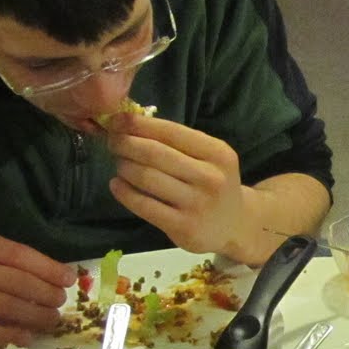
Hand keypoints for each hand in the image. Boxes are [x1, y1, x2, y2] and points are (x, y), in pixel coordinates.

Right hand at [0, 232, 75, 347]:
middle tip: (61, 303)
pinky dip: (12, 336)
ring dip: (36, 317)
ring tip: (52, 320)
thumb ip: (10, 261)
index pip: (22, 256)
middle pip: (19, 284)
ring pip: (8, 308)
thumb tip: (54, 279)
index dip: (49, 269)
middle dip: (47, 295)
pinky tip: (27, 337)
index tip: (70, 280)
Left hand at [104, 114, 247, 256]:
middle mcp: (210, 177)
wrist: (235, 225)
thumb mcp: (209, 158)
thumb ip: (178, 143)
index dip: (139, 125)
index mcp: (217, 153)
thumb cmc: (214, 184)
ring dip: (123, 167)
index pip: (170, 132)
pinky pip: (144, 206)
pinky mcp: (183, 227)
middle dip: (126, 144)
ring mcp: (197, 204)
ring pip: (146, 178)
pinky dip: (123, 192)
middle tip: (112, 142)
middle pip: (154, 154)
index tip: (117, 120)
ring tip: (118, 163)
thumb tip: (130, 124)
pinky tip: (116, 185)